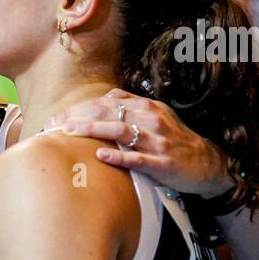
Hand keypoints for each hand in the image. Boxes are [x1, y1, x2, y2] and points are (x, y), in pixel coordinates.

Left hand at [46, 88, 231, 196]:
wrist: (206, 162)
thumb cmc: (174, 140)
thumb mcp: (156, 116)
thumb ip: (132, 104)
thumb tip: (107, 97)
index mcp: (146, 107)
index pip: (105, 103)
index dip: (79, 109)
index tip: (56, 118)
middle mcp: (150, 120)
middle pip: (108, 113)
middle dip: (78, 117)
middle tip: (53, 125)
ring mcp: (156, 141)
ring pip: (120, 130)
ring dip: (92, 130)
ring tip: (69, 132)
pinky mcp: (161, 162)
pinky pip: (137, 158)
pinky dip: (118, 156)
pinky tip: (100, 155)